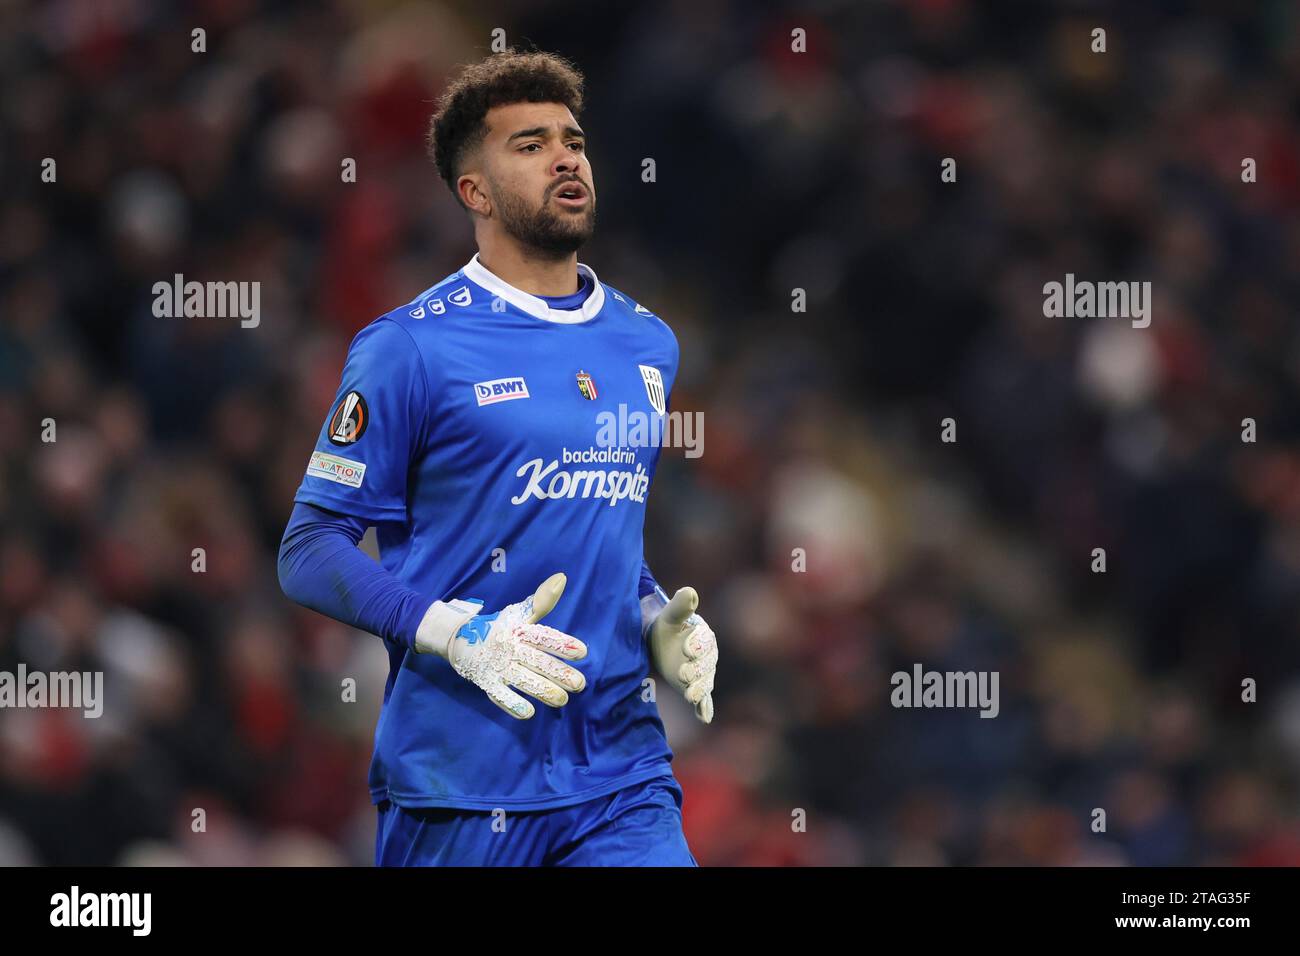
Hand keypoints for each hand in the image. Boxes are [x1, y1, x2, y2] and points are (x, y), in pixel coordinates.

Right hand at [415, 572, 587, 719]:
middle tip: (579, 684)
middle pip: (536, 661)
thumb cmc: (499, 627)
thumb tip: (562, 578)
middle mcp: (509, 647)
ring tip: (563, 700)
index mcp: (519, 629)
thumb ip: (542, 601)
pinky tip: (528, 713)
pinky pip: (499, 695)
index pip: (543, 636)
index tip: (582, 652)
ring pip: (522, 680)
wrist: (459, 637)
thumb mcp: (519, 613)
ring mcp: (497, 665)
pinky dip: (512, 704)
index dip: (562, 644)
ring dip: (542, 690)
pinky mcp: (486, 681)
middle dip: (558, 673)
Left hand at [647, 587, 716, 723]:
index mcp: (705, 636)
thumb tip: (690, 592)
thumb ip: (681, 606)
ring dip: (698, 690)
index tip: (685, 648)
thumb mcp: (670, 615)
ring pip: (704, 683)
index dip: (696, 645)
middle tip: (682, 674)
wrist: (659, 644)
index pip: (705, 642)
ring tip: (689, 696)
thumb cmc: (666, 626)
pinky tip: (704, 717)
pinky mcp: (696, 688)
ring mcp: (703, 674)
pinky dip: (705, 708)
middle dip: (696, 671)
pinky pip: (704, 699)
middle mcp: (708, 656)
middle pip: (706, 666)